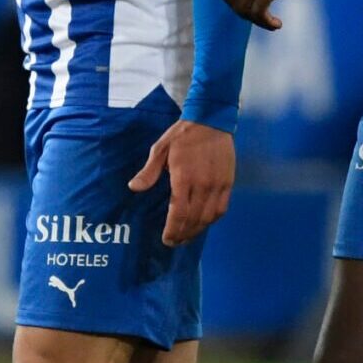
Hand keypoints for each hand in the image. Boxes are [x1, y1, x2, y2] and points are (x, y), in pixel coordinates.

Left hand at [129, 119, 234, 245]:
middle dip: (184, 234)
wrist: (211, 120)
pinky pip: (222, 208)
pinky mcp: (228, 182)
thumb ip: (149, 171)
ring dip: (198, 230)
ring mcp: (218, 185)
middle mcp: (203, 185)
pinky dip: (212, 220)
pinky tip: (203, 224)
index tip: (167, 239)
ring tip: (187, 237)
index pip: (179, 212)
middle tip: (174, 242)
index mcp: (184, 178)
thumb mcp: (160, 149)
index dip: (173, 229)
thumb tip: (134, 188)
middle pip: (194, 219)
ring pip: (209, 217)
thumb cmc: (181, 135)